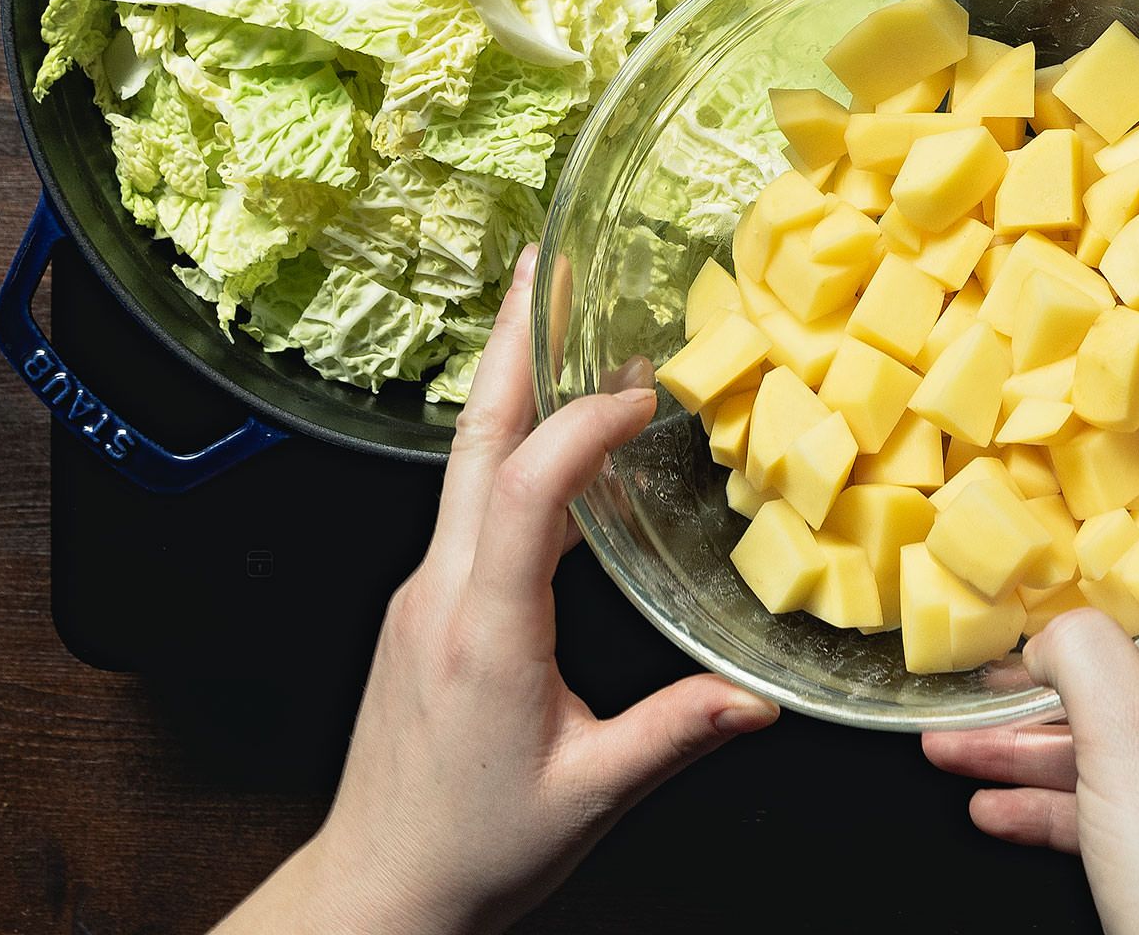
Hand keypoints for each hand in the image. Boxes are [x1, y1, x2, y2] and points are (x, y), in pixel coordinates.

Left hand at [216, 248, 778, 934]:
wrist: (376, 892)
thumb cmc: (472, 851)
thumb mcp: (589, 797)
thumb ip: (678, 734)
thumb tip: (762, 695)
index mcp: (481, 629)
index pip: (525, 490)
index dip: (580, 427)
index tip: (639, 390)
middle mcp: (438, 592)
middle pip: (472, 442)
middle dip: (508, 346)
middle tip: (540, 267)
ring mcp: (421, 594)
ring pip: (463, 467)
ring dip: (509, 390)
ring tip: (551, 326)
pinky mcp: (422, 609)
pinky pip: (468, 506)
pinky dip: (510, 453)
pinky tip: (548, 445)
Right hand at [922, 496, 1138, 934]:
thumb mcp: (1123, 727)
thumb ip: (1079, 648)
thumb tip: (1051, 632)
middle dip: (1069, 646)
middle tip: (1015, 611)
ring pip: (1114, 731)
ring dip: (1029, 733)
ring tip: (946, 732)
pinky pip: (1105, 799)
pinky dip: (1045, 795)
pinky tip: (983, 798)